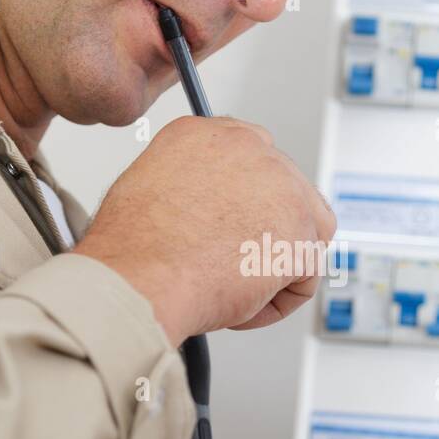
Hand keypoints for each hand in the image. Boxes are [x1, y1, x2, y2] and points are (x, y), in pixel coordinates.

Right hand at [72, 115, 335, 345]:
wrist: (140, 279)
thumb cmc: (132, 250)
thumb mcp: (148, 188)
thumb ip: (190, 184)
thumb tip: (204, 205)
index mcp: (208, 134)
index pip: (252, 156)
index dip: (249, 198)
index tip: (238, 221)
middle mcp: (249, 148)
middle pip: (286, 191)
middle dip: (269, 230)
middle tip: (237, 262)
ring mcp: (282, 187)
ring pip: (305, 231)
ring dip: (279, 263)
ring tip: (237, 284)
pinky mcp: (301, 232)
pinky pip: (303, 278)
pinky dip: (275, 303)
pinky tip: (241, 305)